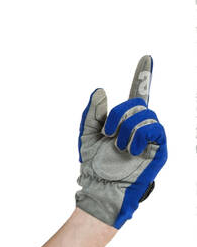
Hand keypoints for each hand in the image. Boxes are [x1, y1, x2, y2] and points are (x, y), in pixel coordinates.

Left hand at [74, 56, 166, 228]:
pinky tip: (129, 150)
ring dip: (126, 129)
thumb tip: (100, 90)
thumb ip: (93, 113)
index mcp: (125, 121)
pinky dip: (138, 136)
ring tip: (118, 146)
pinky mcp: (160, 148)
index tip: (146, 57)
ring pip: (145, 115)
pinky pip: (154, 129)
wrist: (101, 188)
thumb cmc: (94, 166)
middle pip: (136, 103)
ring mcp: (152, 137)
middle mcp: (141, 126)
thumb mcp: (87, 136)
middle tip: (107, 133)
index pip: (138, 95)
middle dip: (118, 115)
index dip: (142, 76)